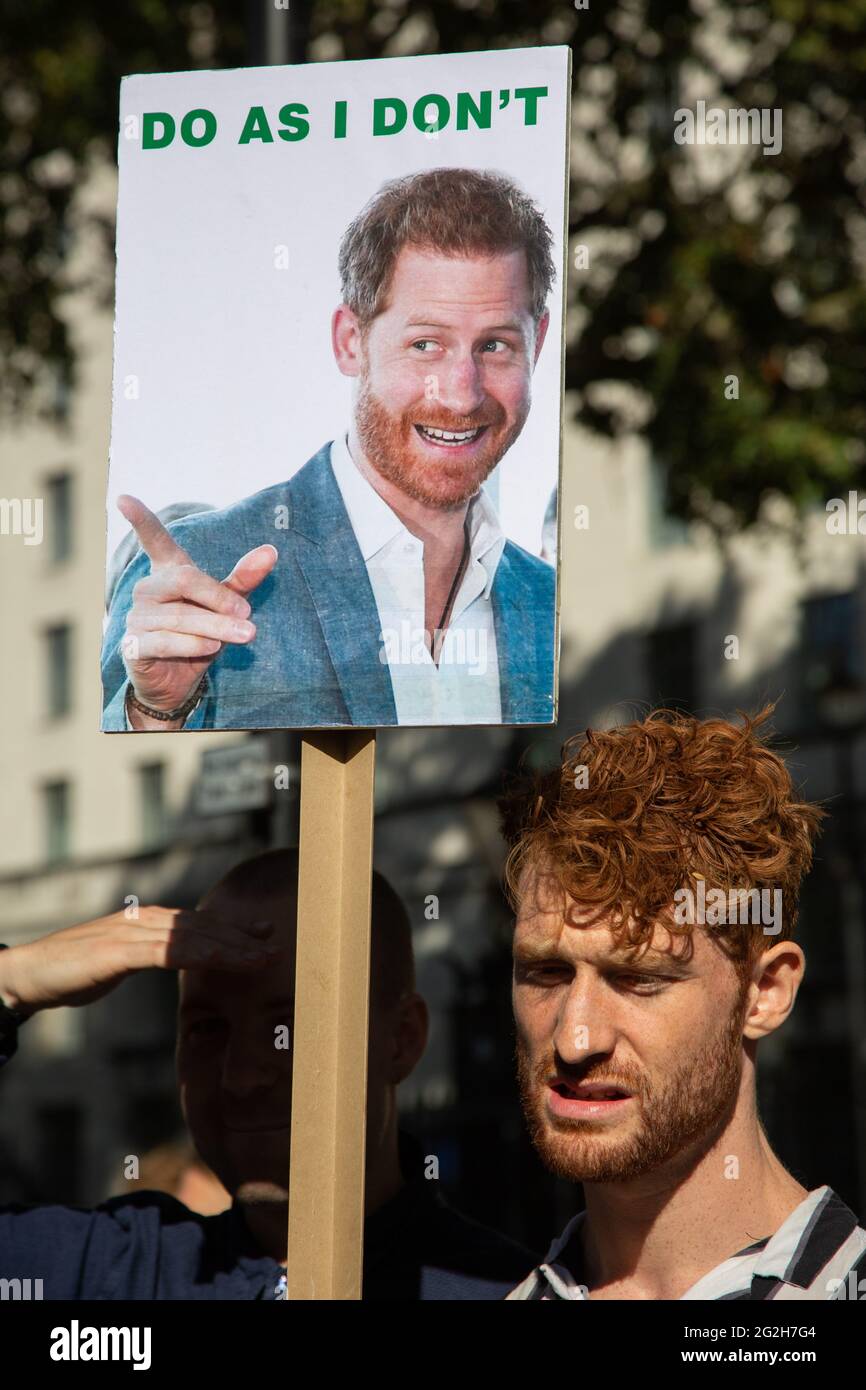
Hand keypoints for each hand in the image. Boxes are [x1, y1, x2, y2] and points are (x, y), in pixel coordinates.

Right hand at [0, 907, 278, 1014]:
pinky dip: (196, 954)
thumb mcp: (120, 962)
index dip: (234, 931)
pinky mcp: (117, 951)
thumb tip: (177, 960)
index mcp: (147, 921)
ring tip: (260, 957)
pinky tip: (219, 960)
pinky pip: (165, 952)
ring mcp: (130, 932)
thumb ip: (149, 956)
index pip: (200, 924)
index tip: (265, 938)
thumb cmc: (74, 970)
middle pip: (204, 927)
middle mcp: (144, 920)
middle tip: (276, 946)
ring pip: (192, 937)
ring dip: (230, 946)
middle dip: (242, 937)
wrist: (29, 974)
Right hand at [117, 495, 277, 721]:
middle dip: (220, 598)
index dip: (141, 520)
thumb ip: (244, 579)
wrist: (177, 683)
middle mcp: (147, 590)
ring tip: (245, 635)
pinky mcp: (134, 645)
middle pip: (184, 580)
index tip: (123, 498)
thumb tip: (271, 550)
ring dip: (216, 627)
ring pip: (179, 616)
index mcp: (168, 573)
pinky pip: (164, 641)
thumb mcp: (226, 607)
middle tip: (248, 616)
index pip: (154, 540)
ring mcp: (137, 617)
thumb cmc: (201, 636)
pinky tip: (211, 648)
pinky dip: (192, 644)